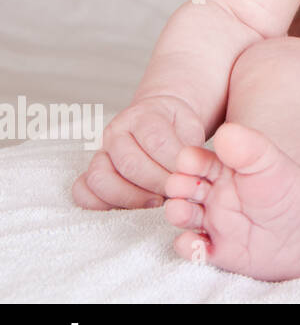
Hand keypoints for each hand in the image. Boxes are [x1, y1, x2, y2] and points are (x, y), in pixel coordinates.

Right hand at [72, 93, 203, 208]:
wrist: (158, 118)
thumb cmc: (177, 127)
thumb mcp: (191, 127)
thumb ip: (190, 146)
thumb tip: (188, 173)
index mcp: (143, 116)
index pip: (156, 140)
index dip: (173, 163)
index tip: (188, 176)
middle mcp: (116, 133)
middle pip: (129, 163)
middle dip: (156, 183)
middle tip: (174, 193)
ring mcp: (100, 153)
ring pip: (100, 179)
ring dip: (129, 197)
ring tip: (154, 203)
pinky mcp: (91, 173)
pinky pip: (82, 192)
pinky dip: (100, 205)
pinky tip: (128, 209)